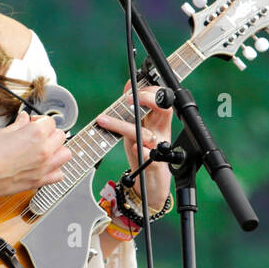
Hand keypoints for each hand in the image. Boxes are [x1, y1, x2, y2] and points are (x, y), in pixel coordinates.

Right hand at [0, 107, 72, 207]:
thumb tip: (24, 119)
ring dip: (58, 150)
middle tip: (38, 135)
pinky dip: (56, 170)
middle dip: (50, 133)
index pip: (50, 121)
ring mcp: (44, 167)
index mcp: (36, 134)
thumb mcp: (3, 133)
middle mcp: (44, 150)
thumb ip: (19, 125)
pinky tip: (46, 166)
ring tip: (46, 149)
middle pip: (60, 136)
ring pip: (65, 154)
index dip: (40, 121)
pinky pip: (59, 174)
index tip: (32, 123)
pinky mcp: (40, 181)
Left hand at [94, 82, 174, 212]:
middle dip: (148, 100)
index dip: (149, 91)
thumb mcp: (138, 127)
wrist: (152, 182)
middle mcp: (161, 134)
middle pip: (163, 111)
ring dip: (124, 125)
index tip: (131, 89)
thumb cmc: (145, 152)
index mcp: (159, 123)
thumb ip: (135, 108)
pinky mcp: (154, 165)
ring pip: (147, 133)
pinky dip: (143, 151)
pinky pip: (150, 157)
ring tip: (105, 120)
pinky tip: (135, 147)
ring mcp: (158, 149)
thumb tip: (129, 85)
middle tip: (128, 99)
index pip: (162, 100)